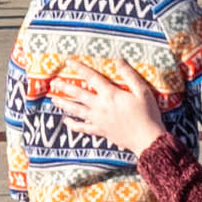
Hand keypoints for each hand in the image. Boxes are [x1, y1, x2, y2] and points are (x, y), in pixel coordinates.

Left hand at [59, 70, 173, 157]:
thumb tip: (118, 61)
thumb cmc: (147, 114)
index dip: (80, 68)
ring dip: (64, 104)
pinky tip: (66, 122)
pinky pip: (83, 128)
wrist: (147, 140)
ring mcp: (98, 120)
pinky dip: (73, 126)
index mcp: (110, 94)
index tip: (68, 62)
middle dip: (65, 87)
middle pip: (79, 94)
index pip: (92, 78)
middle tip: (54, 82)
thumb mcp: (142, 91)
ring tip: (54, 100)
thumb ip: (129, 75)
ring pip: (77, 111)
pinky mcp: (100, 131)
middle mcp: (101, 106)